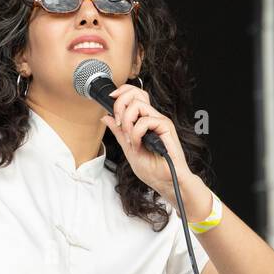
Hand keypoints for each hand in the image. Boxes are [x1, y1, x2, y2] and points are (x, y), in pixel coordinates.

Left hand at [102, 84, 192, 199]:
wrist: (167, 182)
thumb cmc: (153, 169)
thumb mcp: (128, 149)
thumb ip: (118, 132)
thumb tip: (106, 117)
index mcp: (145, 120)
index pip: (135, 94)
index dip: (122, 92)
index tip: (111, 98)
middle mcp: (153, 117)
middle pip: (135, 94)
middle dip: (120, 105)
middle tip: (119, 124)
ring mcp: (160, 121)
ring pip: (138, 105)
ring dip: (127, 122)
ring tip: (130, 139)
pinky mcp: (166, 127)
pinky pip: (145, 121)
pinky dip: (136, 133)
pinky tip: (138, 144)